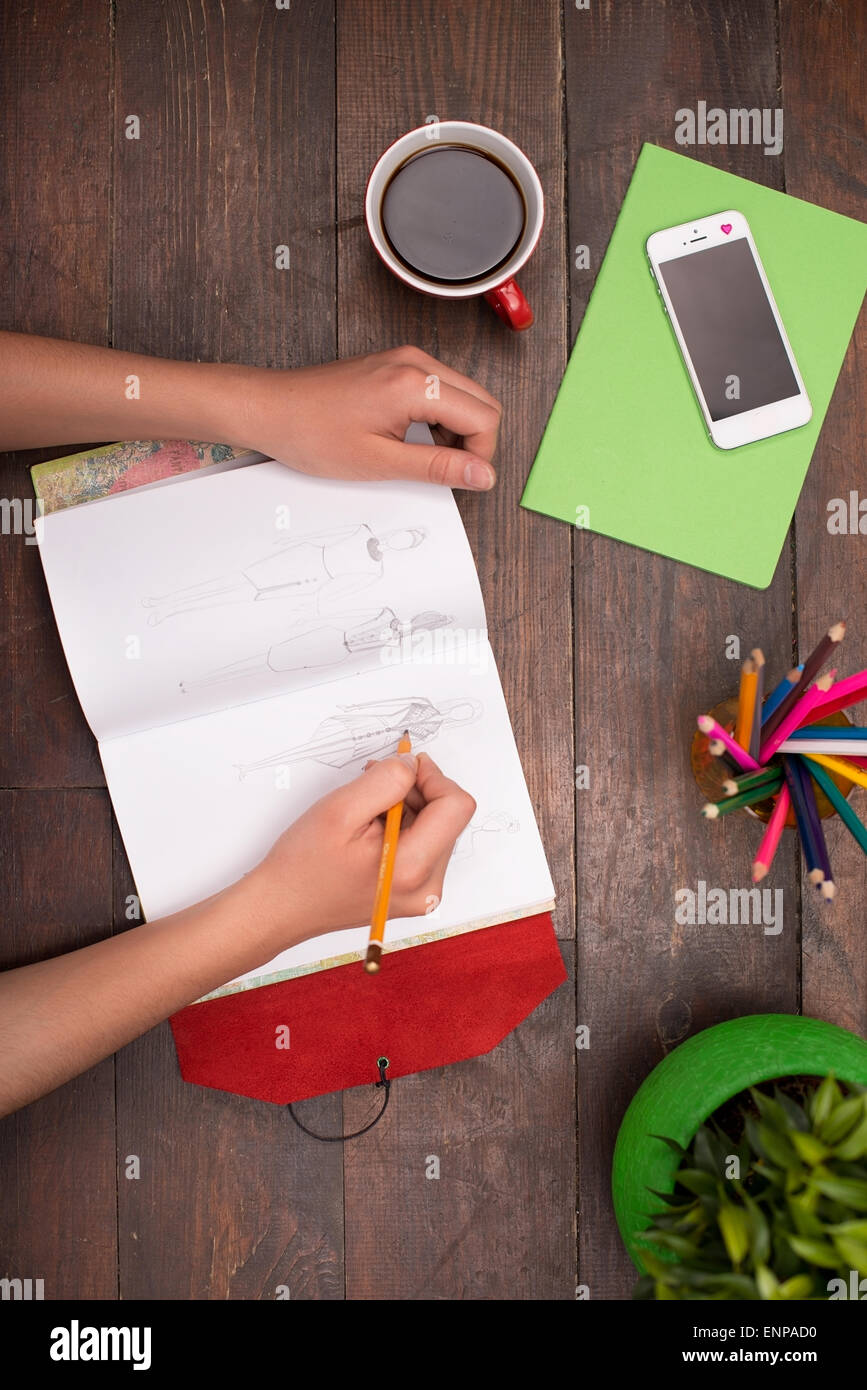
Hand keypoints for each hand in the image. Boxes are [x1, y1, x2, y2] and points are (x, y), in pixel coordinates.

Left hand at [238, 345, 501, 489]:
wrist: (270, 409)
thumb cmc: (311, 433)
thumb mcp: (380, 462)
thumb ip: (438, 468)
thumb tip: (483, 475)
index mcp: (415, 383)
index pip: (484, 417)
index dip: (481, 455)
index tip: (462, 478)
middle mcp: (415, 362)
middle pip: (481, 402)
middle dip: (474, 441)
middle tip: (446, 471)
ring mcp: (405, 360)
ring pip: (463, 396)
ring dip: (457, 430)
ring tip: (423, 457)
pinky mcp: (395, 365)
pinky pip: (439, 390)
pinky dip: (438, 418)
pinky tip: (413, 439)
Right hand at [248, 750, 476, 949]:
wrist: (282, 907)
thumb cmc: (303, 866)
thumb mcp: (341, 808)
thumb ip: (386, 780)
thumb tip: (413, 765)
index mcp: (412, 868)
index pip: (456, 806)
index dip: (432, 777)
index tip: (402, 768)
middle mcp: (426, 887)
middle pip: (448, 817)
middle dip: (416, 791)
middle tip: (374, 783)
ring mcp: (422, 893)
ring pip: (436, 828)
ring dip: (407, 807)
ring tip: (366, 810)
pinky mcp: (413, 892)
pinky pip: (424, 845)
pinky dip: (403, 826)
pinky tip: (371, 828)